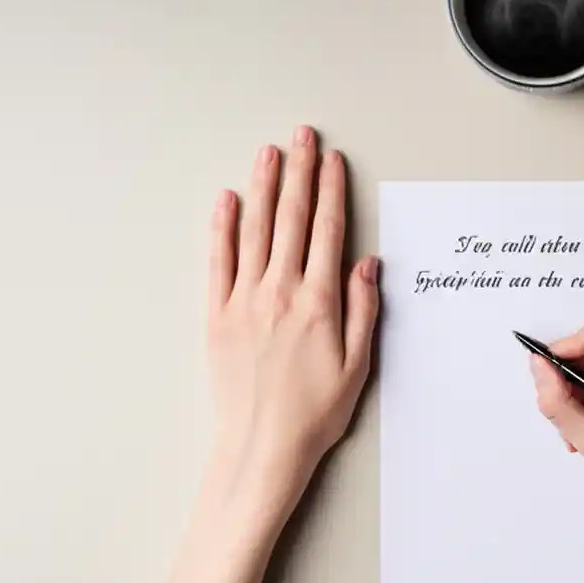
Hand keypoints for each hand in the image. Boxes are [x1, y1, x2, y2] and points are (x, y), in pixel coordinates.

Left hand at [207, 125, 378, 490]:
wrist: (262, 446)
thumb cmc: (314, 412)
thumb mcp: (357, 364)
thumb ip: (364, 308)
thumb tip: (366, 263)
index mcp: (318, 302)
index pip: (326, 231)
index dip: (331, 191)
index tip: (332, 161)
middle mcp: (280, 292)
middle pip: (291, 219)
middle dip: (299, 173)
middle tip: (302, 136)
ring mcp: (244, 301)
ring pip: (255, 230)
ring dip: (263, 186)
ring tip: (268, 152)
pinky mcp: (216, 315)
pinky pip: (219, 260)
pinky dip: (222, 227)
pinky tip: (227, 200)